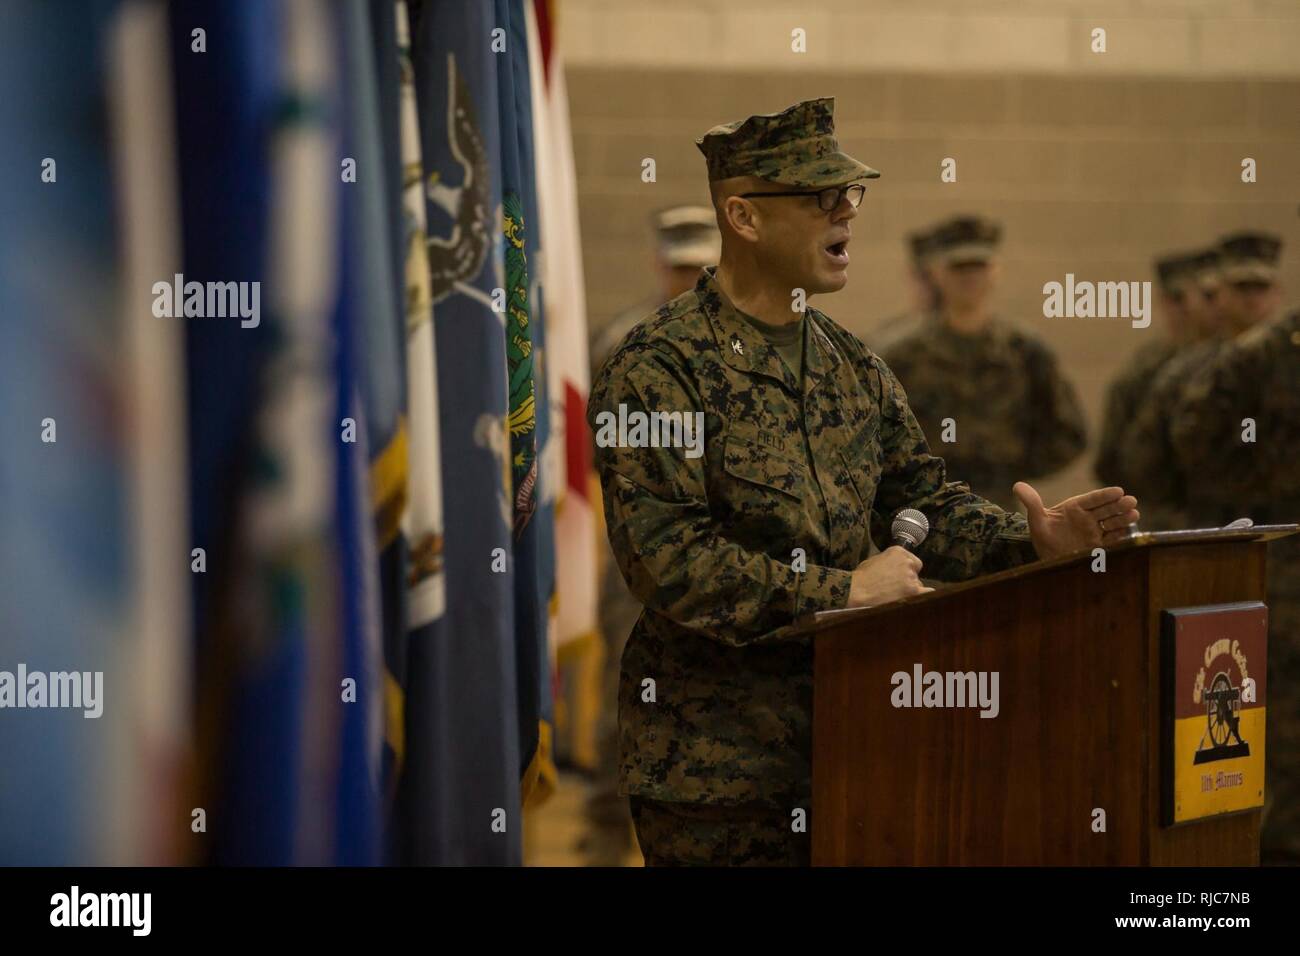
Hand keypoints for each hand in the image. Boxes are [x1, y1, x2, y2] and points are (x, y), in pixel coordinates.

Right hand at [846, 546, 933, 607]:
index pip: (913, 561)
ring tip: (895, 596)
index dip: (907, 571)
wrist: (855, 590)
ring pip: (918, 585)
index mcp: (898, 552)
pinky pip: (927, 593)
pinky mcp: (912, 590)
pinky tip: (918, 601)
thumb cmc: (860, 578)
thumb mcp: (874, 560)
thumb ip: (890, 562)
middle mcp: (907, 562)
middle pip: (915, 573)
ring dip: (910, 591)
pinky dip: (924, 597)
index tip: (900, 577)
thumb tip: (895, 568)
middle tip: (895, 589)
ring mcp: (911, 576)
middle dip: (908, 581)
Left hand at [1013, 481, 1140, 560]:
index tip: (1118, 491)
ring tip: (1134, 514)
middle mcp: (1089, 518)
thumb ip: (1031, 503)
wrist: (1047, 560)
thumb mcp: (1036, 520)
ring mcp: (1095, 532)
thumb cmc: (1043, 536)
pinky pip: (1113, 540)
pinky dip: (1122, 536)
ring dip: (1124, 519)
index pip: (1093, 499)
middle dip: (1119, 505)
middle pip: (1107, 509)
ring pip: (1113, 523)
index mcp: (1076, 508)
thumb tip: (1017, 485)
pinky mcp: (1099, 547)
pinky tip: (1130, 533)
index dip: (1105, 495)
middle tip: (1132, 501)